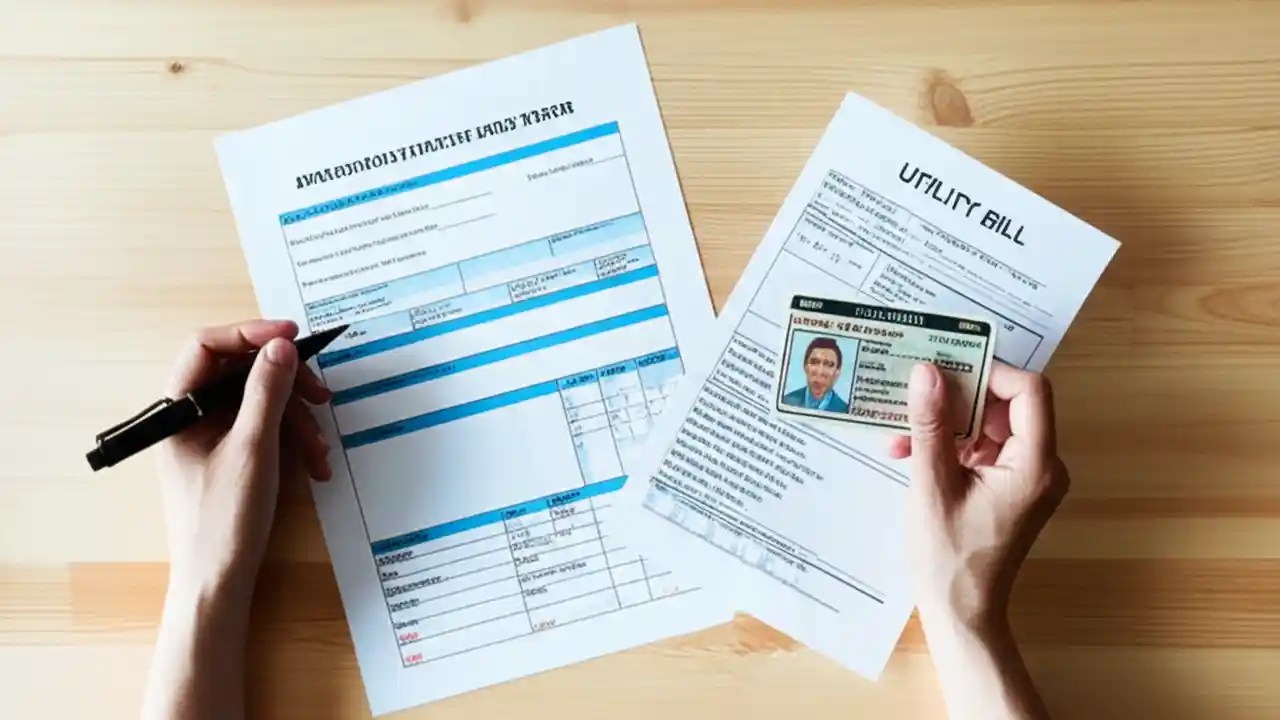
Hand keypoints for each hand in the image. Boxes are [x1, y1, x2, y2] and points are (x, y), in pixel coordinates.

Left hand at [157, 319, 332, 598]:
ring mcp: (211, 438)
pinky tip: (315, 464)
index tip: (292, 336)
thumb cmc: (224, 520)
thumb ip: (267, 392)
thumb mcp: (253, 449)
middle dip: (286, 384)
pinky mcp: (232, 457)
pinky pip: (265, 430)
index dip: (249, 333)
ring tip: (320, 449)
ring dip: (298, 420)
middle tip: (322, 395)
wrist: (218, 583)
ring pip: (260, 403)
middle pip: (241, 373)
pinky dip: (293, 441)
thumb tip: (281, 345)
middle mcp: (191, 417)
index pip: (207, 347)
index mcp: (178, 409)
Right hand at [889, 362, 1067, 718]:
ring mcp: (1025, 477)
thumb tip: (926, 373)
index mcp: (1034, 464)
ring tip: (901, 429)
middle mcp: (1040, 466)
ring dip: (946, 422)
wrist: (960, 611)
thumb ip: (931, 426)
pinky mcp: (1008, 487)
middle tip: (916, 388)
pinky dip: (949, 445)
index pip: (1029, 391)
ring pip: (989, 425)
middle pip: (1008, 405)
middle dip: (959, 395)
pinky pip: (982, 449)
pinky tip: (910, 451)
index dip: (991, 371)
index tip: (946, 367)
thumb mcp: (931, 485)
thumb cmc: (949, 557)